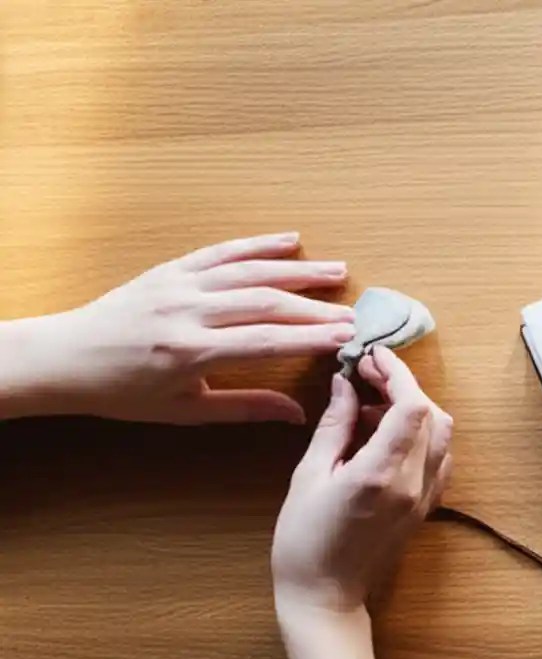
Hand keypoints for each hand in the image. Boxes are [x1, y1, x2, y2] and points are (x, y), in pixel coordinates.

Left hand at [0, 232, 353, 423]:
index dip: (310, 338)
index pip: (264, 340)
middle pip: (265, 303)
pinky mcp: (172, 269)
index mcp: (189, 351)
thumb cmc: (123, 392)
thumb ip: (245, 407)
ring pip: (249, 271)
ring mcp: (179, 284)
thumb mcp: (184, 410)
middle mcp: (187, 311)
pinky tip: (290, 241)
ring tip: (337, 271)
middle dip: (314, 307)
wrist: (67, 358)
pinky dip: (257, 244)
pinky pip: (221, 251)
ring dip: (297, 270)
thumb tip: (297, 412)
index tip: (346, 338)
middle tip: (354, 314)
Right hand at [272, 346, 452, 613]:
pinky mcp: (427, 507)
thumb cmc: (304, 540)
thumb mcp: (309, 476)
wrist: (325, 597)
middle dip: (403, 386)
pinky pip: (439, 457)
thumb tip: (346, 383)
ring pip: (442, 434)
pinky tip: (386, 434)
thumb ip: (334, 425)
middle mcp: (413, 484)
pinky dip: (421, 434)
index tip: (372, 357)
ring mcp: (425, 497)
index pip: (412, 406)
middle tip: (366, 377)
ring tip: (371, 406)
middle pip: (432, 414)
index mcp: (381, 474)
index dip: (397, 373)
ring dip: (414, 409)